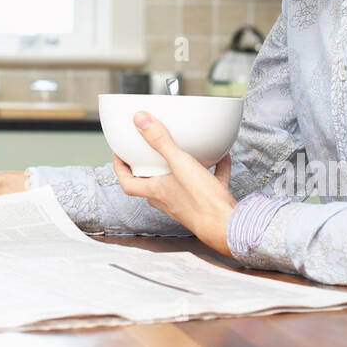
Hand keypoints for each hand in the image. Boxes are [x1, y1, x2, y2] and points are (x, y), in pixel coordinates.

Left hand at [113, 111, 236, 255]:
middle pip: (152, 184)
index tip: (119, 154)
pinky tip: (221, 157)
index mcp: (156, 192)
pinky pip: (207, 183)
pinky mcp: (207, 203)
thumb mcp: (179, 163)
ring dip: (180, 169)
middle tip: (149, 152)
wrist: (228, 226)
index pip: (128, 183)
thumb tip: (139, 120)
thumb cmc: (201, 200)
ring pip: (179, 184)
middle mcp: (168, 200)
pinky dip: (211, 171)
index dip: (120, 169)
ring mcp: (187, 203)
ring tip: (185, 151)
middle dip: (149, 168)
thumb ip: (160, 141)